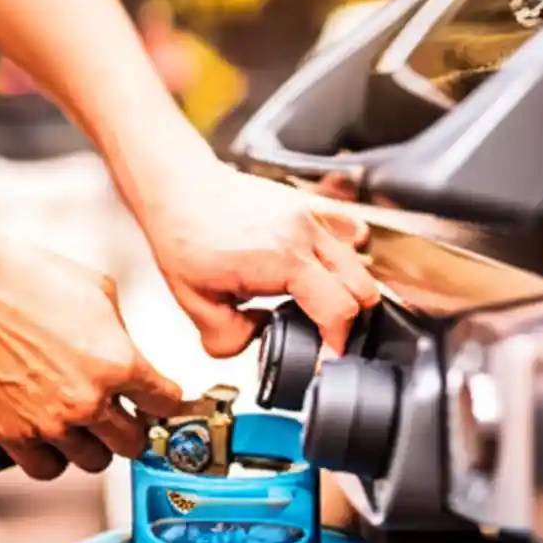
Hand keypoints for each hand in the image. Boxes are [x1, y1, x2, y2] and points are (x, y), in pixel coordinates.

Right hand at [0, 236, 181, 479]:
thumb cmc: (24, 279)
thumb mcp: (99, 292)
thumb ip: (123, 336)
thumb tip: (132, 359)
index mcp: (117, 362)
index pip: (165, 404)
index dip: (163, 400)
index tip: (156, 400)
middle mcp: (88, 399)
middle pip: (135, 443)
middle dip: (131, 426)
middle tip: (120, 412)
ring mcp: (50, 422)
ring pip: (95, 462)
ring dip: (93, 443)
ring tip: (81, 420)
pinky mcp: (12, 434)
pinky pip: (48, 470)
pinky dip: (53, 457)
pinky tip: (50, 434)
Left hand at [139, 163, 379, 356]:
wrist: (179, 187)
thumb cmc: (183, 234)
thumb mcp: (194, 303)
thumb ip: (229, 338)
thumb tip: (256, 344)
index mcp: (282, 259)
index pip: (338, 310)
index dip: (336, 343)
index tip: (325, 356)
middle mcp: (304, 234)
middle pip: (362, 288)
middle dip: (349, 319)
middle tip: (323, 333)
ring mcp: (311, 216)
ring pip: (360, 262)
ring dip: (348, 288)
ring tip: (319, 303)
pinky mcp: (310, 205)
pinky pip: (350, 231)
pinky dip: (347, 254)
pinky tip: (321, 268)